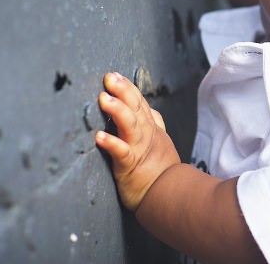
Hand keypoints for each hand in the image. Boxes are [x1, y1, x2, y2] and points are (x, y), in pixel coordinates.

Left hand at [95, 72, 180, 210]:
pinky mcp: (129, 166)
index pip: (140, 102)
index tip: (115, 75)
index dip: (128, 88)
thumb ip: (153, 123)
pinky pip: (121, 152)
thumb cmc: (160, 169)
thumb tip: (148, 108)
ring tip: (104, 99)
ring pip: (130, 125)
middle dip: (123, 91)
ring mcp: (138, 148)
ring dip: (118, 111)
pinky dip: (111, 144)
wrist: (170, 194)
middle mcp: (145, 134)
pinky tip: (99, 136)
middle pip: (136, 107)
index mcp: (150, 128)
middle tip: (110, 78)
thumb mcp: (160, 141)